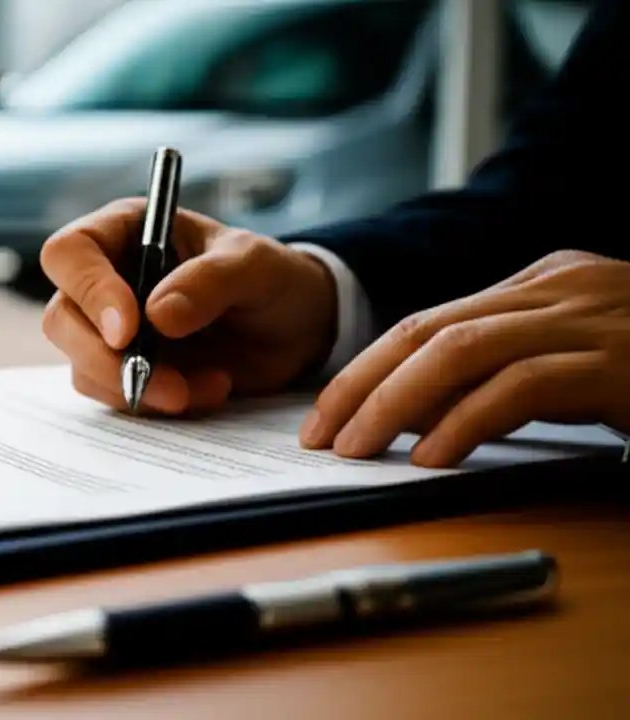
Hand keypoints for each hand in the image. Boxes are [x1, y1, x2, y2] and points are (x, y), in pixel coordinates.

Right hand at [39, 198, 337, 413]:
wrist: (297, 331)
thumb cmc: (272, 279)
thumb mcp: (255, 267)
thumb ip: (210, 281)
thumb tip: (156, 315)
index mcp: (125, 231)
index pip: (71, 253)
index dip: (89, 291)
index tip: (128, 330)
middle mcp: (107, 278)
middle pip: (62, 319)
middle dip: (107, 359)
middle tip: (168, 384)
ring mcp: (111, 330)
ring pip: (82, 365)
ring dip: (139, 388)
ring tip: (210, 386)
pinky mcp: (126, 371)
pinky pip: (113, 396)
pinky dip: (157, 404)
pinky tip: (209, 390)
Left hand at [301, 250, 629, 466]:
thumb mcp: (572, 364)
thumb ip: (498, 377)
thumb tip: (413, 418)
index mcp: (541, 283)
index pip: (429, 322)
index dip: (366, 370)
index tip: (325, 415)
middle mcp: (557, 288)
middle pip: (428, 330)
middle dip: (360, 384)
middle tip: (319, 435)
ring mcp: (586, 320)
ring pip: (459, 350)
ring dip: (395, 403)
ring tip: (356, 450)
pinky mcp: (616, 363)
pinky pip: (519, 387)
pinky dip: (465, 421)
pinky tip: (432, 456)